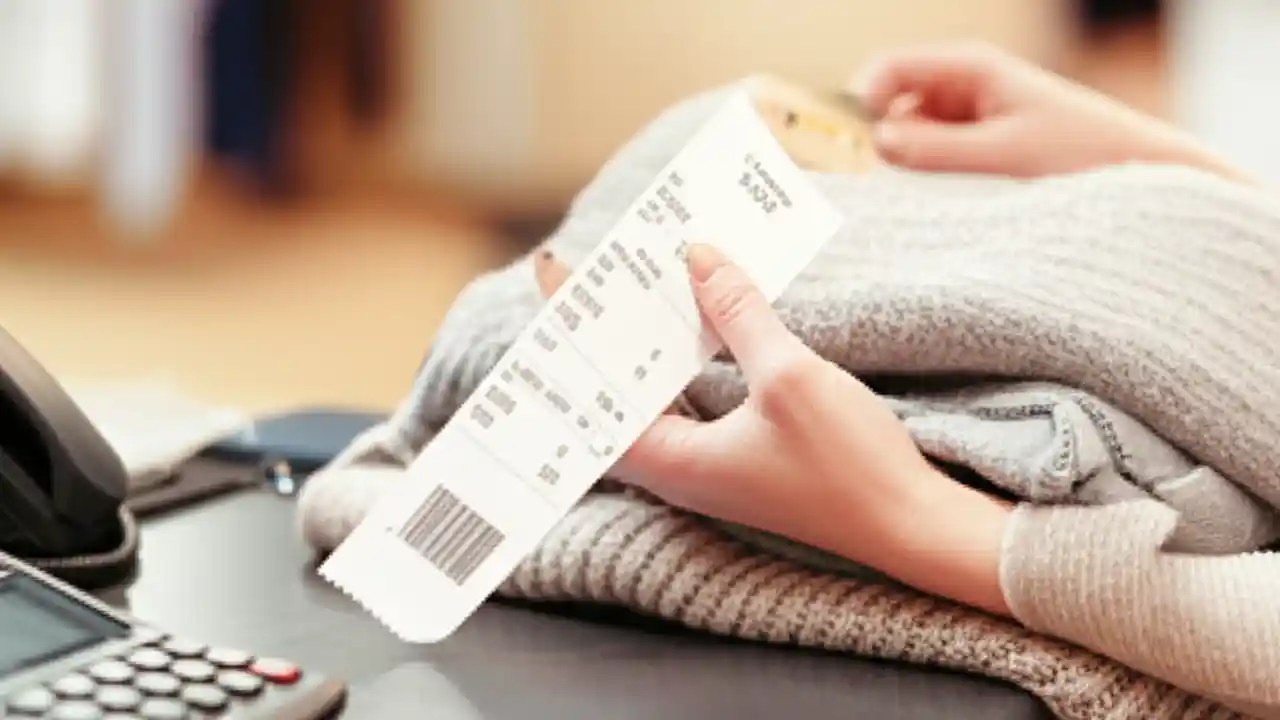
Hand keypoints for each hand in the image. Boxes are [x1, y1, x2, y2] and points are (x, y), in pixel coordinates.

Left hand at [533, 245, 1012, 615]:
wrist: (912, 524)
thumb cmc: (848, 465)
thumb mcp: (788, 377)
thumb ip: (738, 315)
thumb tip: (698, 258)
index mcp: (672, 463)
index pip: (595, 394)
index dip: (571, 333)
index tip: (555, 277)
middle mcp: (682, 470)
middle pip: (621, 394)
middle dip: (606, 333)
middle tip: (597, 273)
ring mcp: (713, 466)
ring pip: (660, 395)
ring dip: (650, 343)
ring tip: (640, 287)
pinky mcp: (745, 458)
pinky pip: (698, 400)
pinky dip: (691, 359)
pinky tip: (702, 322)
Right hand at [853, 41, 1248, 181]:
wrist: (1148, 181)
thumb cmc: (1085, 156)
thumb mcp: (1003, 156)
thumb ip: (935, 151)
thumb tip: (875, 144)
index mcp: (970, 69)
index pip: (887, 71)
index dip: (858, 103)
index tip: (847, 146)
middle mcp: (963, 91)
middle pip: (889, 109)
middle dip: (874, 143)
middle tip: (866, 188)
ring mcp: (969, 125)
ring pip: (908, 144)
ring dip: (902, 171)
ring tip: (909, 207)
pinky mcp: (977, 158)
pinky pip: (931, 167)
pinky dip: (924, 188)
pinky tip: (932, 214)